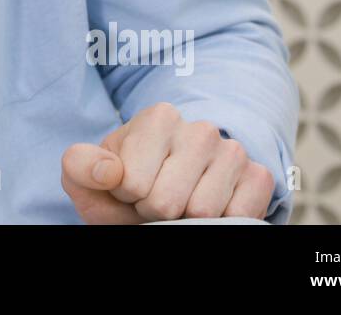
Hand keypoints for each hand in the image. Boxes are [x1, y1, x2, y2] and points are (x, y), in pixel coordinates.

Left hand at [61, 102, 274, 222]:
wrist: (169, 195)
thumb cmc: (129, 185)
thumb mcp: (94, 176)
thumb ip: (81, 167)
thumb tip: (106, 172)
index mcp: (158, 118)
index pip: (133, 181)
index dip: (127, 195)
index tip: (131, 186)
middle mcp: (200, 128)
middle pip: (167, 200)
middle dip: (154, 211)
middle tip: (155, 201)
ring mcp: (233, 151)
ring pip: (202, 212)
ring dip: (185, 220)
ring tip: (179, 205)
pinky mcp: (258, 177)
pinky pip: (238, 217)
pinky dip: (218, 223)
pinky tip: (207, 209)